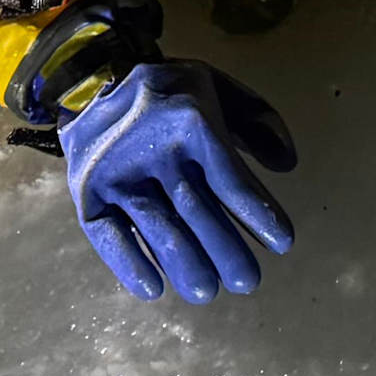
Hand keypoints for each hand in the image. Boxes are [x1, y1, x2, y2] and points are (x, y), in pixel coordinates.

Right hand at [58, 59, 299, 303]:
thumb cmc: (174, 97)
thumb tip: (288, 165)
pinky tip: (153, 290)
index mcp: (192, 120)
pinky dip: (129, 265)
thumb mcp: (219, 88)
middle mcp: (154, 148)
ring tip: (208, 292)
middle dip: (226, 251)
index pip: (231, 179)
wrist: (94, 84)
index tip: (283, 244)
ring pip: (157, 227)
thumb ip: (258, 121)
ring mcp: (117, 173)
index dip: (259, 214)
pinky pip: (109, 235)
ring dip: (185, 265)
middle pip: (197, 210)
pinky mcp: (88, 194)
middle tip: (249, 283)